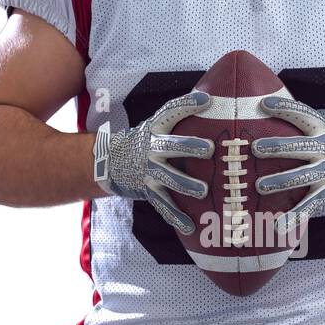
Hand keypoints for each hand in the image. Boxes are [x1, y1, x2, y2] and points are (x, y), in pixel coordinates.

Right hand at [92, 90, 214, 234]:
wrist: (112, 162)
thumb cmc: (147, 140)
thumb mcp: (156, 124)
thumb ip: (180, 115)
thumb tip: (213, 97)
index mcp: (155, 128)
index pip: (170, 112)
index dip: (186, 105)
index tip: (205, 100)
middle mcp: (151, 149)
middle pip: (171, 146)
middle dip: (189, 147)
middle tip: (209, 149)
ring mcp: (149, 172)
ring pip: (169, 178)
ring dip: (187, 184)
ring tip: (204, 190)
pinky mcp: (149, 191)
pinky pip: (164, 206)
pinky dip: (177, 218)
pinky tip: (191, 227)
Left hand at [251, 94, 324, 223]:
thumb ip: (302, 123)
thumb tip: (267, 107)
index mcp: (321, 130)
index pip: (302, 115)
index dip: (284, 108)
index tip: (264, 105)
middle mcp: (323, 150)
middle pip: (298, 148)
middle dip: (276, 148)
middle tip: (255, 149)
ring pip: (300, 177)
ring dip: (279, 182)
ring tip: (260, 186)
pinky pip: (308, 205)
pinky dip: (293, 217)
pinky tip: (277, 226)